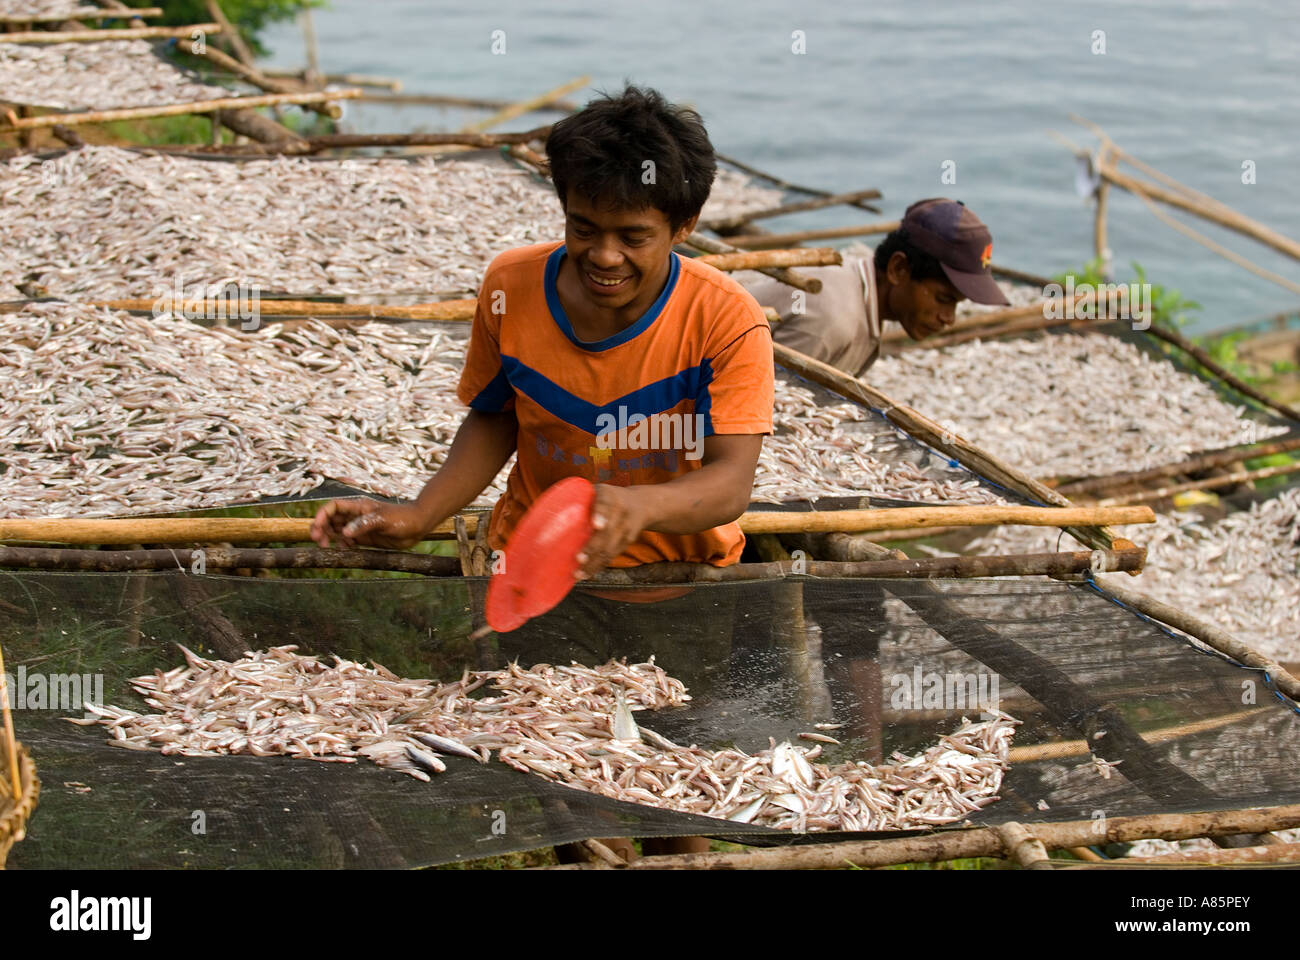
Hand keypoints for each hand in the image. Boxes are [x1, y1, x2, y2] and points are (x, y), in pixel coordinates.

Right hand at [309, 499, 428, 549]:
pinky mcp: (366, 538)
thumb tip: (344, 533)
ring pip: (337, 531)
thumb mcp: (382, 519)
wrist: (418, 525)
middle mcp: (356, 516)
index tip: (317, 527)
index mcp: (358, 507)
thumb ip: (363, 525)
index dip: (322, 515)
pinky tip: (343, 549)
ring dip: (329, 537)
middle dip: (321, 528)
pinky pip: (348, 541)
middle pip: (331, 519)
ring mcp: (360, 527)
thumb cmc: (402, 517)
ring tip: (325, 546)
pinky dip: (342, 545)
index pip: (334, 508)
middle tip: (318, 540)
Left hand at [574, 484, 650, 579]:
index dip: (601, 514)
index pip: (605, 504)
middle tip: (578, 558)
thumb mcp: (598, 491)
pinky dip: (599, 566)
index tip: (597, 525)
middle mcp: (621, 512)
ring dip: (594, 563)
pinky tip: (586, 574)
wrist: (642, 504)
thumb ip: (580, 499)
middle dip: (593, 548)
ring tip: (578, 574)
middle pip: (607, 532)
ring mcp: (626, 528)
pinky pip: (612, 556)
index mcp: (609, 496)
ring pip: (610, 548)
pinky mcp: (627, 542)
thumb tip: (544, 515)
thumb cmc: (608, 498)